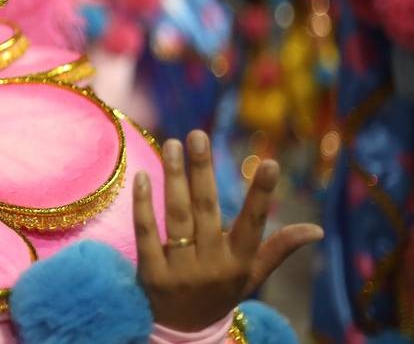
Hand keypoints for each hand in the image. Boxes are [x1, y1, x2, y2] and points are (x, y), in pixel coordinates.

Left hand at [132, 130, 322, 331]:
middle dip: (203, 172)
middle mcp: (211, 265)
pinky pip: (146, 234)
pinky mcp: (150, 274)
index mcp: (238, 263)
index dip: (261, 195)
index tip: (269, 162)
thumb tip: (316, 229)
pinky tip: (143, 177)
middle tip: (198, 135)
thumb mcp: (251, 275)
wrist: (183, 333)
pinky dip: (143, 205)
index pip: (253, 225)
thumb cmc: (219, 294)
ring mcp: (179, 270)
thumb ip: (278, 248)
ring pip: (176, 217)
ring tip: (173, 145)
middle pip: (206, 211)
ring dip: (174, 178)